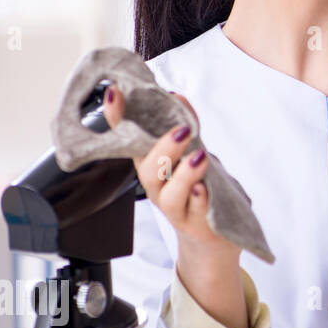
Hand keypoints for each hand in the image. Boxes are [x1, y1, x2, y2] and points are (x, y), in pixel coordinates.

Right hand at [102, 83, 241, 269]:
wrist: (213, 234)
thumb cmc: (197, 188)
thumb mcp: (191, 153)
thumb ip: (185, 125)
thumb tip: (176, 97)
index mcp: (152, 165)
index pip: (129, 140)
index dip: (117, 119)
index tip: (114, 93)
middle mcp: (157, 187)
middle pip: (148, 169)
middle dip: (163, 148)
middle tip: (183, 130)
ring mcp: (175, 208)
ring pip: (170, 194)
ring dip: (184, 174)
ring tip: (201, 157)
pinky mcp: (196, 223)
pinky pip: (195, 212)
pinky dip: (199, 200)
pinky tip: (203, 189)